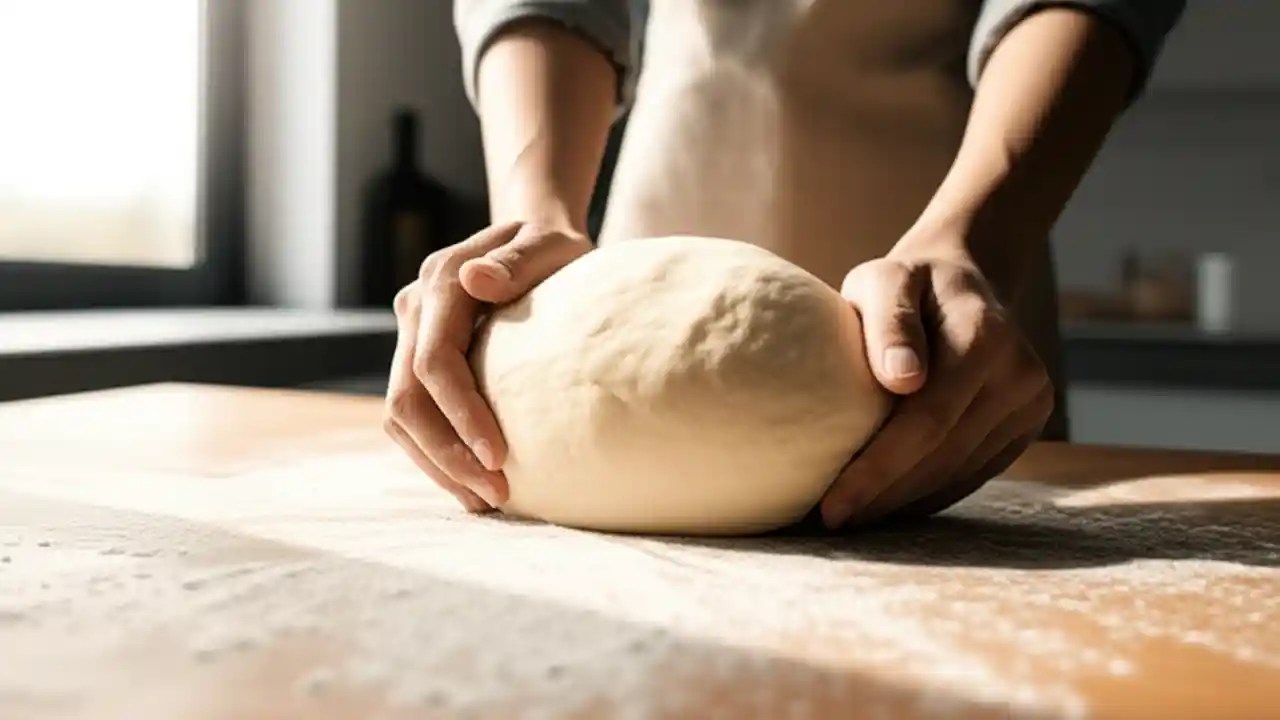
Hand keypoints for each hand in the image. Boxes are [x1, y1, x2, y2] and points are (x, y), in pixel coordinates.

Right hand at [384, 221, 590, 510]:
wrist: (530, 234)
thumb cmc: (553, 244)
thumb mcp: (550, 244)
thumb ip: (517, 262)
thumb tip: (477, 281)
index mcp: (441, 282)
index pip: (435, 362)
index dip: (461, 415)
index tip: (499, 457)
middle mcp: (414, 309)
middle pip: (407, 398)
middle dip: (447, 454)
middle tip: (496, 496)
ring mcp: (410, 335)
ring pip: (400, 415)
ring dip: (438, 465)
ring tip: (485, 502)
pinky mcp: (417, 358)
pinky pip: (413, 416)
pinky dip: (436, 454)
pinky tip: (472, 484)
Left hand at [820, 247, 1052, 528]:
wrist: (963, 281)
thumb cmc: (907, 284)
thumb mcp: (884, 280)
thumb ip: (890, 322)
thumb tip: (903, 380)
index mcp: (985, 340)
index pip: (926, 422)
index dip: (878, 469)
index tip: (833, 504)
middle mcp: (1020, 377)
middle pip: (943, 455)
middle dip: (884, 495)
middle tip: (832, 522)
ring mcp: (1031, 405)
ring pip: (958, 472)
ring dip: (903, 501)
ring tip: (853, 517)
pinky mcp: (1027, 427)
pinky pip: (972, 472)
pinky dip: (928, 493)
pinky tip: (889, 504)